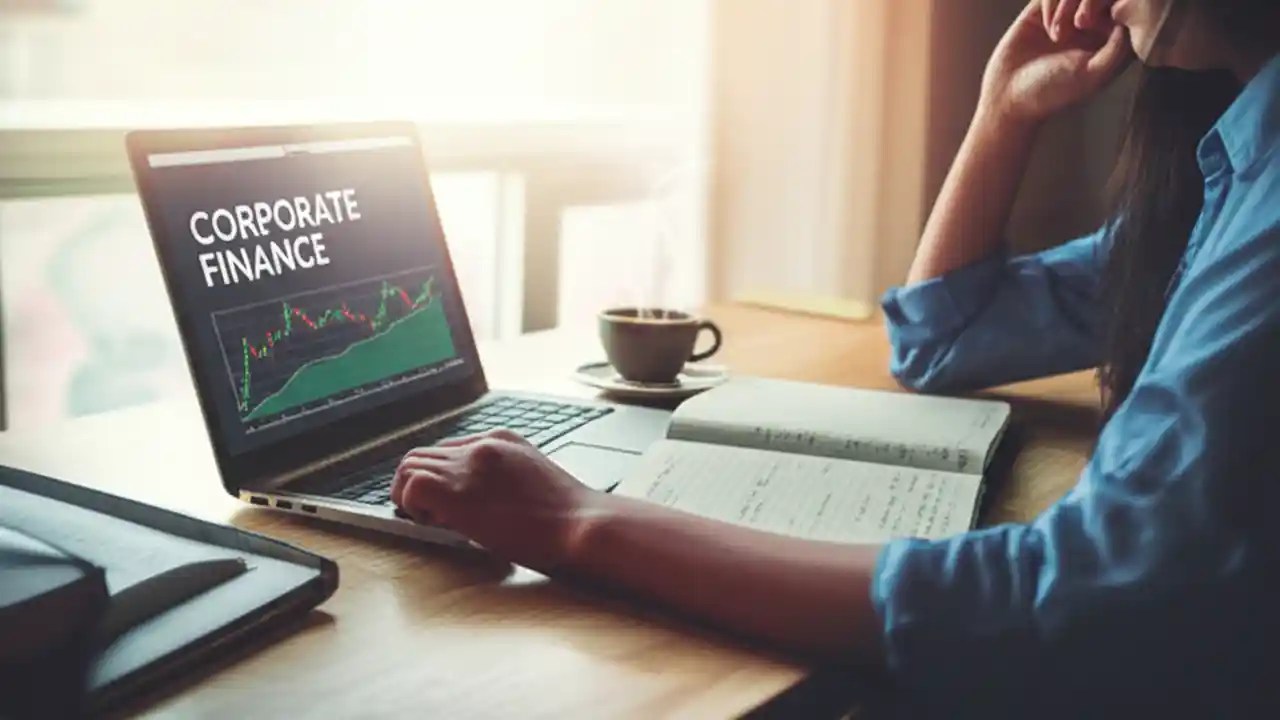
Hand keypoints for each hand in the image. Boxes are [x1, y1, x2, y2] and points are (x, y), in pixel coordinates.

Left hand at [392, 430, 597, 571]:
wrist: (582, 525)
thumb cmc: (568, 516)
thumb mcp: (535, 478)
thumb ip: (503, 477)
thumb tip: (476, 497)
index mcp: (501, 440)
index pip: (448, 449)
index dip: (440, 478)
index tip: (444, 503)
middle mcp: (480, 446)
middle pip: (422, 454)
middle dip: (417, 484)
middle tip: (429, 514)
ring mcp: (468, 466)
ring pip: (409, 466)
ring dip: (410, 495)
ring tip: (430, 520)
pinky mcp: (459, 493)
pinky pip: (412, 488)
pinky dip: (413, 506)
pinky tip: (436, 524)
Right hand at [980, 0, 1131, 124]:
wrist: (1008, 96)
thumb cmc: (1053, 92)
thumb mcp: (1092, 74)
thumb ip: (1117, 48)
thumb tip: (1127, 19)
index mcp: (1111, 41)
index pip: (1125, 5)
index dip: (1116, 4)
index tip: (1097, 24)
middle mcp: (1092, 25)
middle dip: (1091, 1)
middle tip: (1079, 24)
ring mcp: (1067, 16)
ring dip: (1067, 5)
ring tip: (1056, 35)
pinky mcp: (1041, 11)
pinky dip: (1050, 4)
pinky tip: (1045, 27)